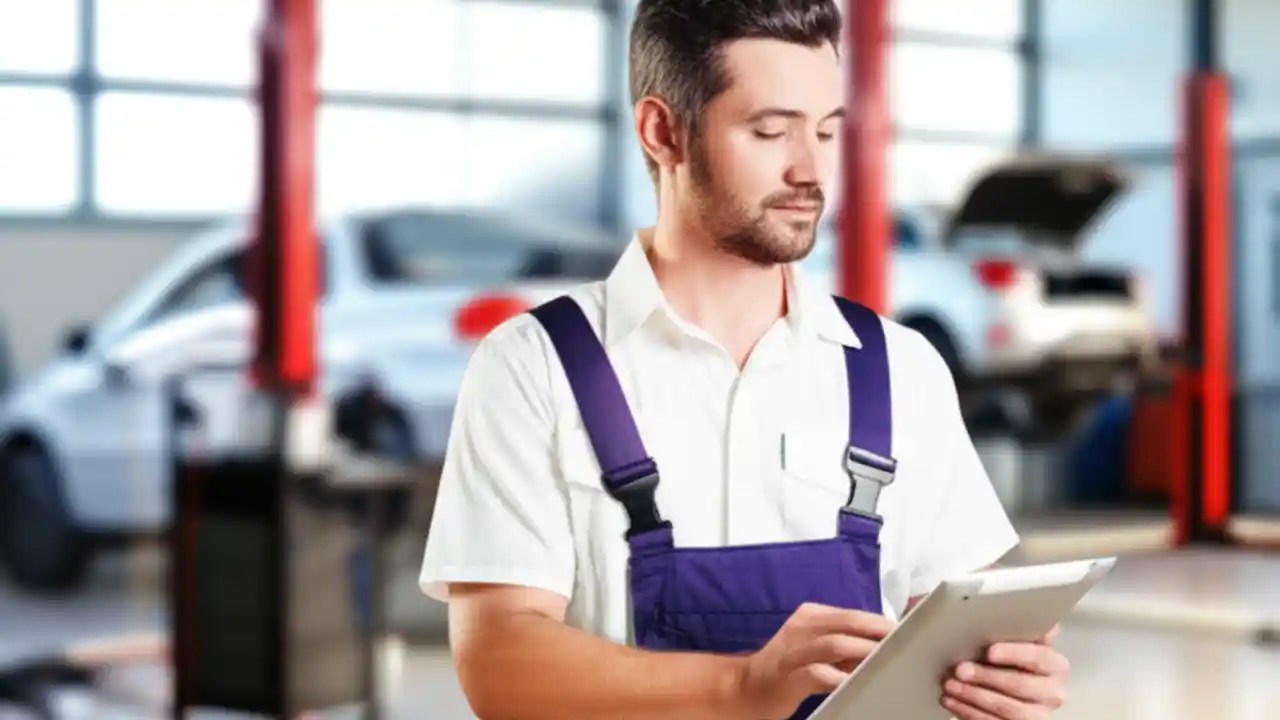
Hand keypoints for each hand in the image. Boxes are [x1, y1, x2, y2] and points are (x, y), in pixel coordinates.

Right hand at [731, 603, 894, 719]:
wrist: (745, 688)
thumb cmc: (786, 668)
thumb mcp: (813, 647)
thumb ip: (843, 644)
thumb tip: (882, 645)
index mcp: (810, 616)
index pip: (852, 614)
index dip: (880, 621)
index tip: (907, 632)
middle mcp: (802, 628)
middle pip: (847, 623)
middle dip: (878, 632)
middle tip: (904, 643)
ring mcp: (794, 652)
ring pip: (835, 644)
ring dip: (864, 651)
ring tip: (887, 661)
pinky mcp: (789, 677)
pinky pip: (818, 674)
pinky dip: (839, 677)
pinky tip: (854, 682)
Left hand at [941, 625, 1069, 718]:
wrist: (999, 684)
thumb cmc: (1002, 656)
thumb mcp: (1008, 638)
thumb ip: (1011, 624)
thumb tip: (998, 597)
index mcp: (1054, 663)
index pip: (1038, 656)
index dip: (1014, 653)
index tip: (989, 650)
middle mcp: (1052, 690)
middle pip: (1021, 685)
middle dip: (987, 677)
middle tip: (960, 669)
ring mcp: (1038, 713)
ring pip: (1008, 709)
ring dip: (974, 697)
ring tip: (950, 685)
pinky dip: (969, 712)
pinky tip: (951, 700)